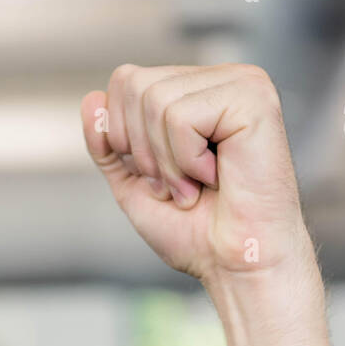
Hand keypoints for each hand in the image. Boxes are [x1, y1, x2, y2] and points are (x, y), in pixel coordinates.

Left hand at [81, 64, 310, 286]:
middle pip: (136, 85)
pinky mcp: (253, 97)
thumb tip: (91, 100)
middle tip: (181, 188)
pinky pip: (183, 116)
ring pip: (157, 101)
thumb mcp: (136, 187)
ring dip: (168, 163)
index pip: (126, 80)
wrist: (236, 266)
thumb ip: (109, 145)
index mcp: (197, 92)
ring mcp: (241, 83)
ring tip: (198, 188)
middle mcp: (220, 79)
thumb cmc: (198, 235)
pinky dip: (188, 161)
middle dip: (144, 152)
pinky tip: (218, 178)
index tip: (161, 179)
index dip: (123, 136)